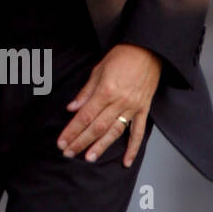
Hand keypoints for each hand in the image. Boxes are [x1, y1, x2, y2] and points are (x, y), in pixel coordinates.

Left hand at [56, 44, 162, 166]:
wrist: (149, 50)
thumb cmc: (123, 56)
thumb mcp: (99, 69)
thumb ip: (86, 92)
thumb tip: (72, 108)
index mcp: (106, 91)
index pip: (85, 116)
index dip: (72, 131)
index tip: (62, 142)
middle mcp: (119, 102)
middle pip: (97, 127)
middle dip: (81, 141)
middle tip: (69, 153)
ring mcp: (133, 107)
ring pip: (115, 132)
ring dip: (101, 147)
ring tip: (89, 158)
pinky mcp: (143, 109)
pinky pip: (138, 132)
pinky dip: (133, 148)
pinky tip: (126, 161)